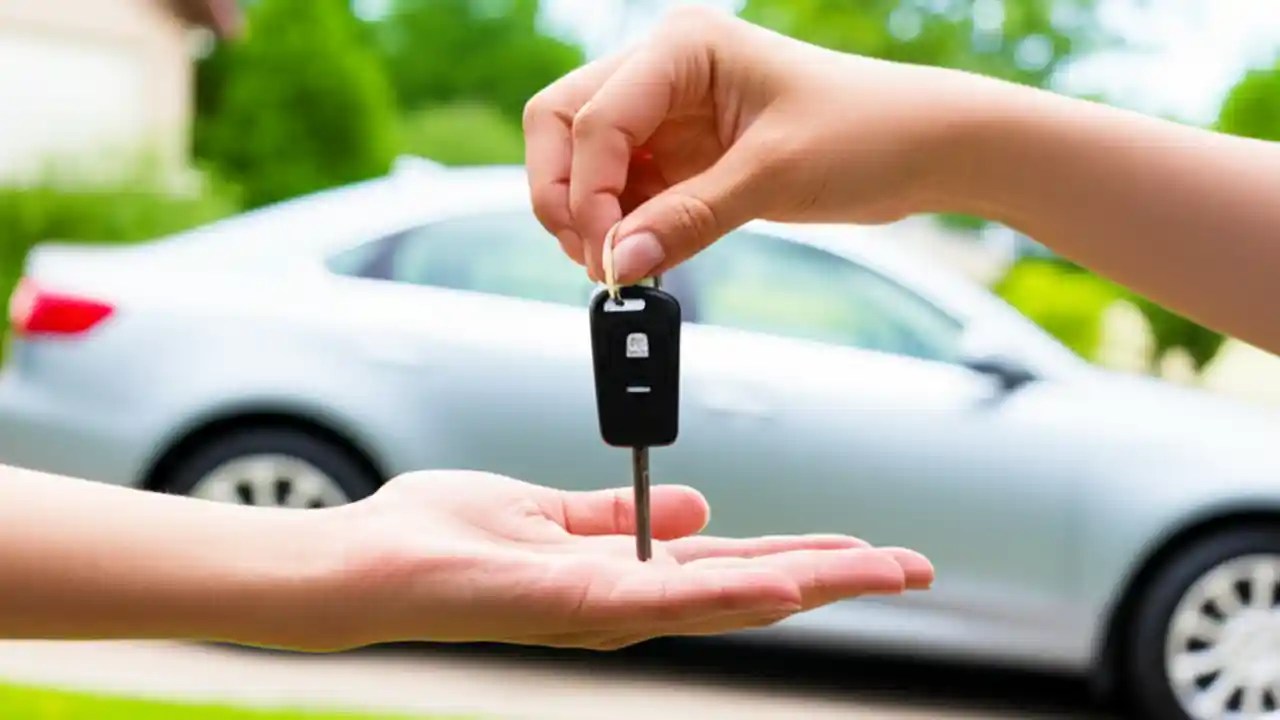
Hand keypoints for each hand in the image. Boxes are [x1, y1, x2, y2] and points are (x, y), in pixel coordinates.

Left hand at [327, 471, 931, 650]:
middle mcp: (627, 600)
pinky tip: (786, 583)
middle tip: (913, 568)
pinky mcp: (575, 606)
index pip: (734, 565)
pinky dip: (730, 592)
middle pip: (750, 589)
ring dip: (809, 585)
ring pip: (727, 599)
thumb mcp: (547, 513)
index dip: (803, 557)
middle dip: (834, 579)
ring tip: (881, 570)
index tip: (864, 548)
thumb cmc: (441, 537)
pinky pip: (665, 598)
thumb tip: (694, 508)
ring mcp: (606, 610)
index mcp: (624, 572)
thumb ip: (617, 516)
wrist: (368, 563)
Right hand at [523, 7, 975, 284]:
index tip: (608, 254)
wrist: (926, 148)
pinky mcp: (684, 152)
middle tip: (594, 256)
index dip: (587, 192)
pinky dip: (623, 224)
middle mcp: (666, 69)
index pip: (595, 119)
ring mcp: (671, 110)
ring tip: (620, 265)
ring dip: (590, 214)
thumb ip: (688, 220)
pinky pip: (627, 188)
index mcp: (684, 45)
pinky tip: (643, 255)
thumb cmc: (870, 130)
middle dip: (566, 193)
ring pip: (587, 159)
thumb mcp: (774, 177)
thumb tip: (620, 261)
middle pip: (565, 124)